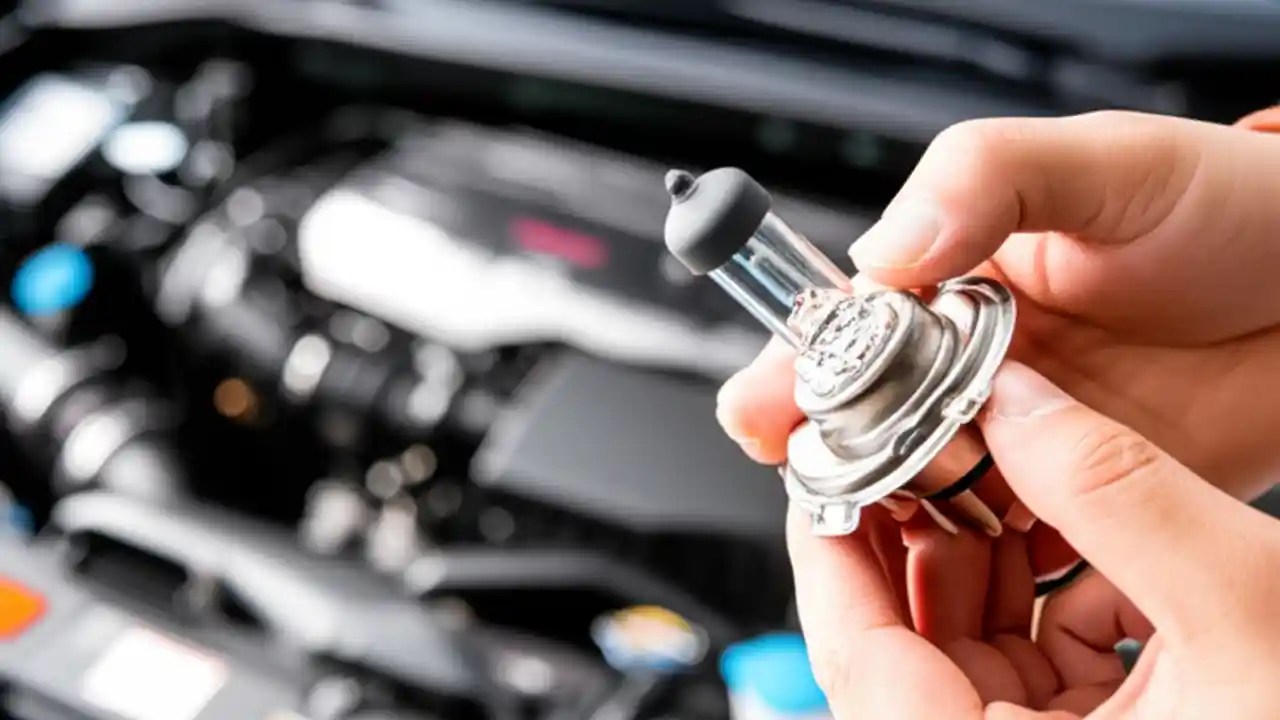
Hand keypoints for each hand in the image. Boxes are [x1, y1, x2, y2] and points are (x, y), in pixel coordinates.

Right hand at [720, 110, 1279, 502]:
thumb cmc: (1232, 209)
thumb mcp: (1103, 160)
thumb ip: (983, 178)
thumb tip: (885, 249)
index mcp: (955, 277)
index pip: (849, 327)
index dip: (795, 369)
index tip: (766, 409)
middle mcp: (977, 362)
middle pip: (869, 420)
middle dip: (827, 457)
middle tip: (813, 483)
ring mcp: (1026, 434)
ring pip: (926, 487)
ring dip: (893, 516)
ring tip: (873, 538)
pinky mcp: (1080, 494)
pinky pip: (1006, 536)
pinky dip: (971, 558)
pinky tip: (951, 566)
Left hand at [788, 361, 1279, 717]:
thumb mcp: (1253, 602)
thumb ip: (1119, 491)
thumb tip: (1019, 401)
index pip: (863, 670)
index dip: (830, 559)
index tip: (822, 474)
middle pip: (902, 658)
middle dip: (905, 546)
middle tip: (905, 449)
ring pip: (963, 659)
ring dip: (969, 562)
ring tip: (972, 470)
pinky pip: (1028, 673)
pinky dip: (1032, 597)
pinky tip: (1051, 528)